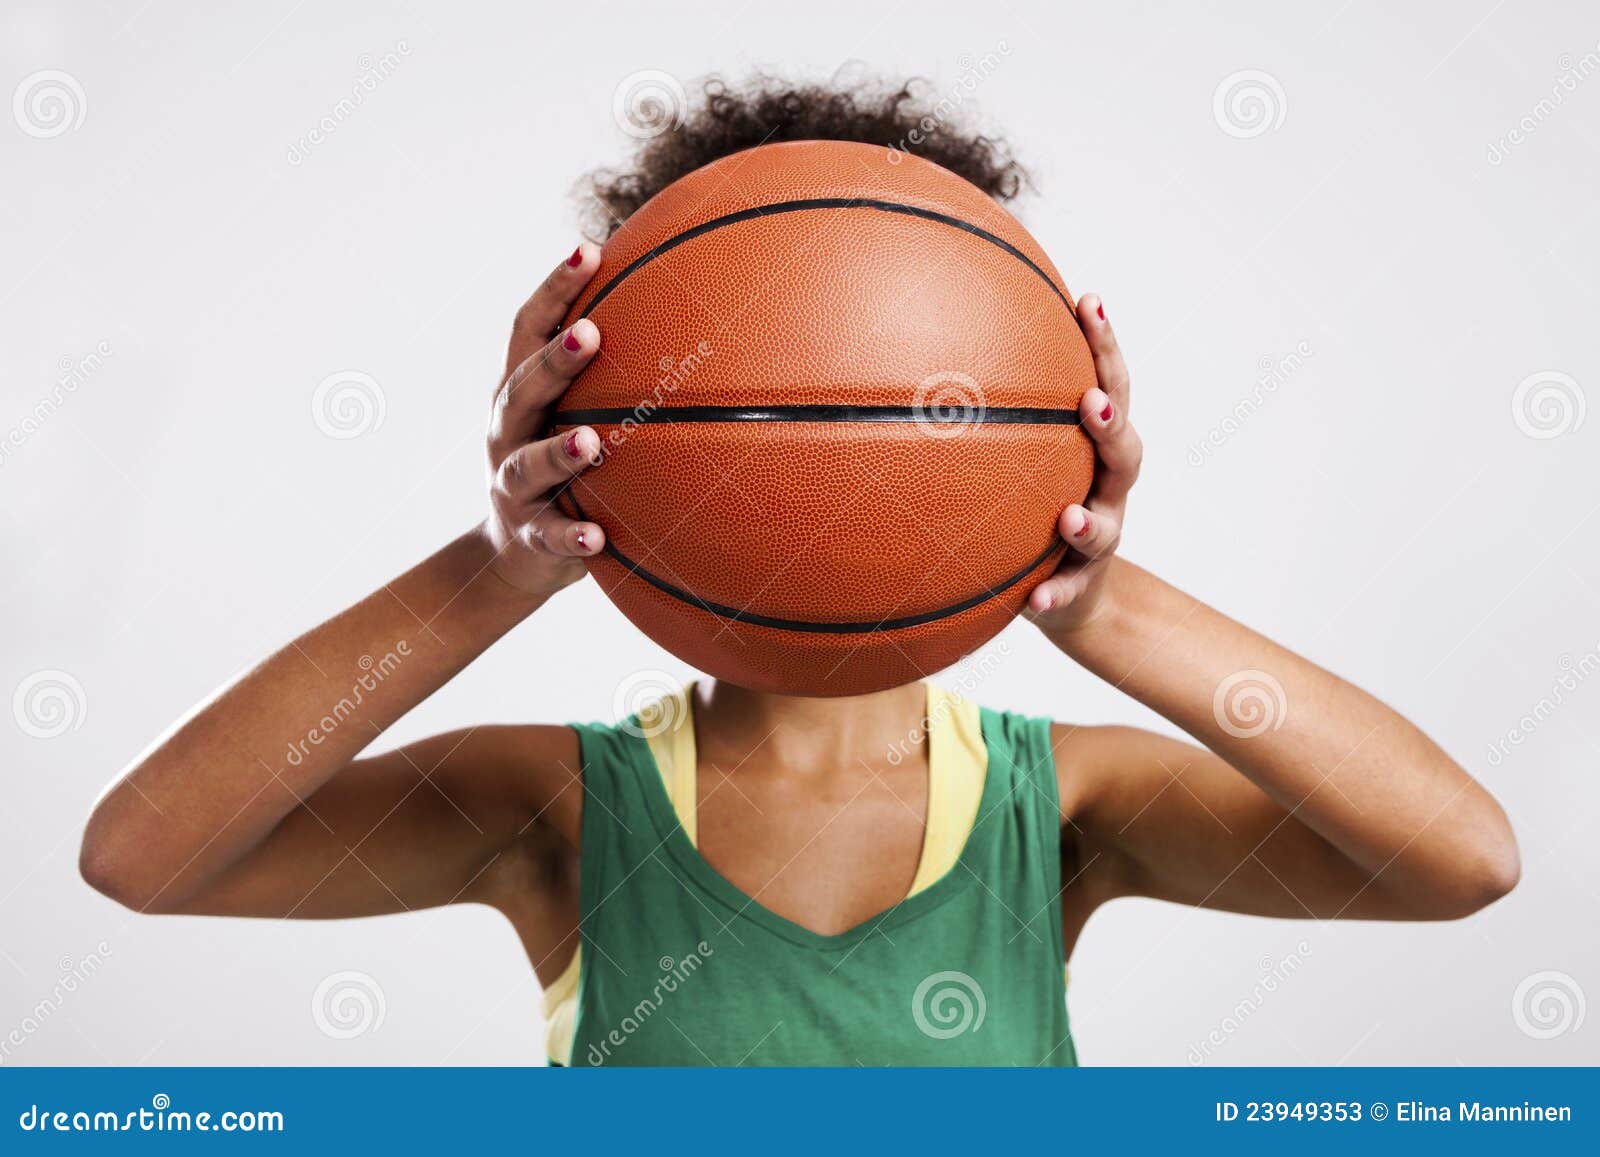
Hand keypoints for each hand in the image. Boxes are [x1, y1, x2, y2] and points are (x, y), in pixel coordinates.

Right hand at [482, 245, 607, 596]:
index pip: (528, 330)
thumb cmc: (563, 465)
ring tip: (589, 442)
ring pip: (527, 464)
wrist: (517, 550)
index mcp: (520, 392)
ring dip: (557, 453)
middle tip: (589, 335)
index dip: (554, 290)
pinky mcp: (530, 535)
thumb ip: (610, 374)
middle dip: (554, 362)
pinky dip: (571, 537)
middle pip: (522, 388)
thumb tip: (688, 312)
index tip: (588, 250)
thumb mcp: (575, 414)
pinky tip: (598, 538)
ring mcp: (513, 485)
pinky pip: (550, 537)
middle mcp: (508, 431)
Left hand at [1026, 294, 1141, 640]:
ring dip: (1089, 521)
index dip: (1104, 346)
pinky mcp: (1081, 585)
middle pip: (1125, 450)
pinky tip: (1034, 600)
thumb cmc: (1035, 505)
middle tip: (1089, 402)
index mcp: (1096, 447)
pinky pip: (1069, 591)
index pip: (1109, 386)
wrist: (1068, 593)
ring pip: (1105, 527)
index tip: (1088, 301)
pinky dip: (1055, 594)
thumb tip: (929, 340)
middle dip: (1109, 423)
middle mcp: (1107, 488)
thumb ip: (999, 410)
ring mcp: (1101, 537)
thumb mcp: (1023, 457)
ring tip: (1068, 518)